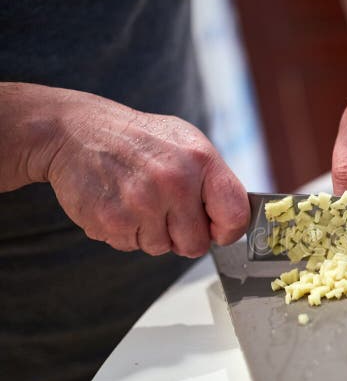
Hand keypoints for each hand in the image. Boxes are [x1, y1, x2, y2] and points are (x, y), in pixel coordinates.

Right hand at [38, 88, 248, 256]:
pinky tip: (120, 204)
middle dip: (183, 235)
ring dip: (152, 233)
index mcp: (201, 161)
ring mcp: (142, 203)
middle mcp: (174, 182)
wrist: (76, 131)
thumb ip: (213, 181)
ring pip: (162, 249)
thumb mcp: (187, 143)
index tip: (217, 229)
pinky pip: (131, 247)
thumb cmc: (140, 140)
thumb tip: (235, 221)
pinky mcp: (112, 221)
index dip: (228, 230)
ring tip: (139, 200)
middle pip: (197, 245)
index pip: (235, 215)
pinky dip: (126, 232)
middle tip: (167, 211)